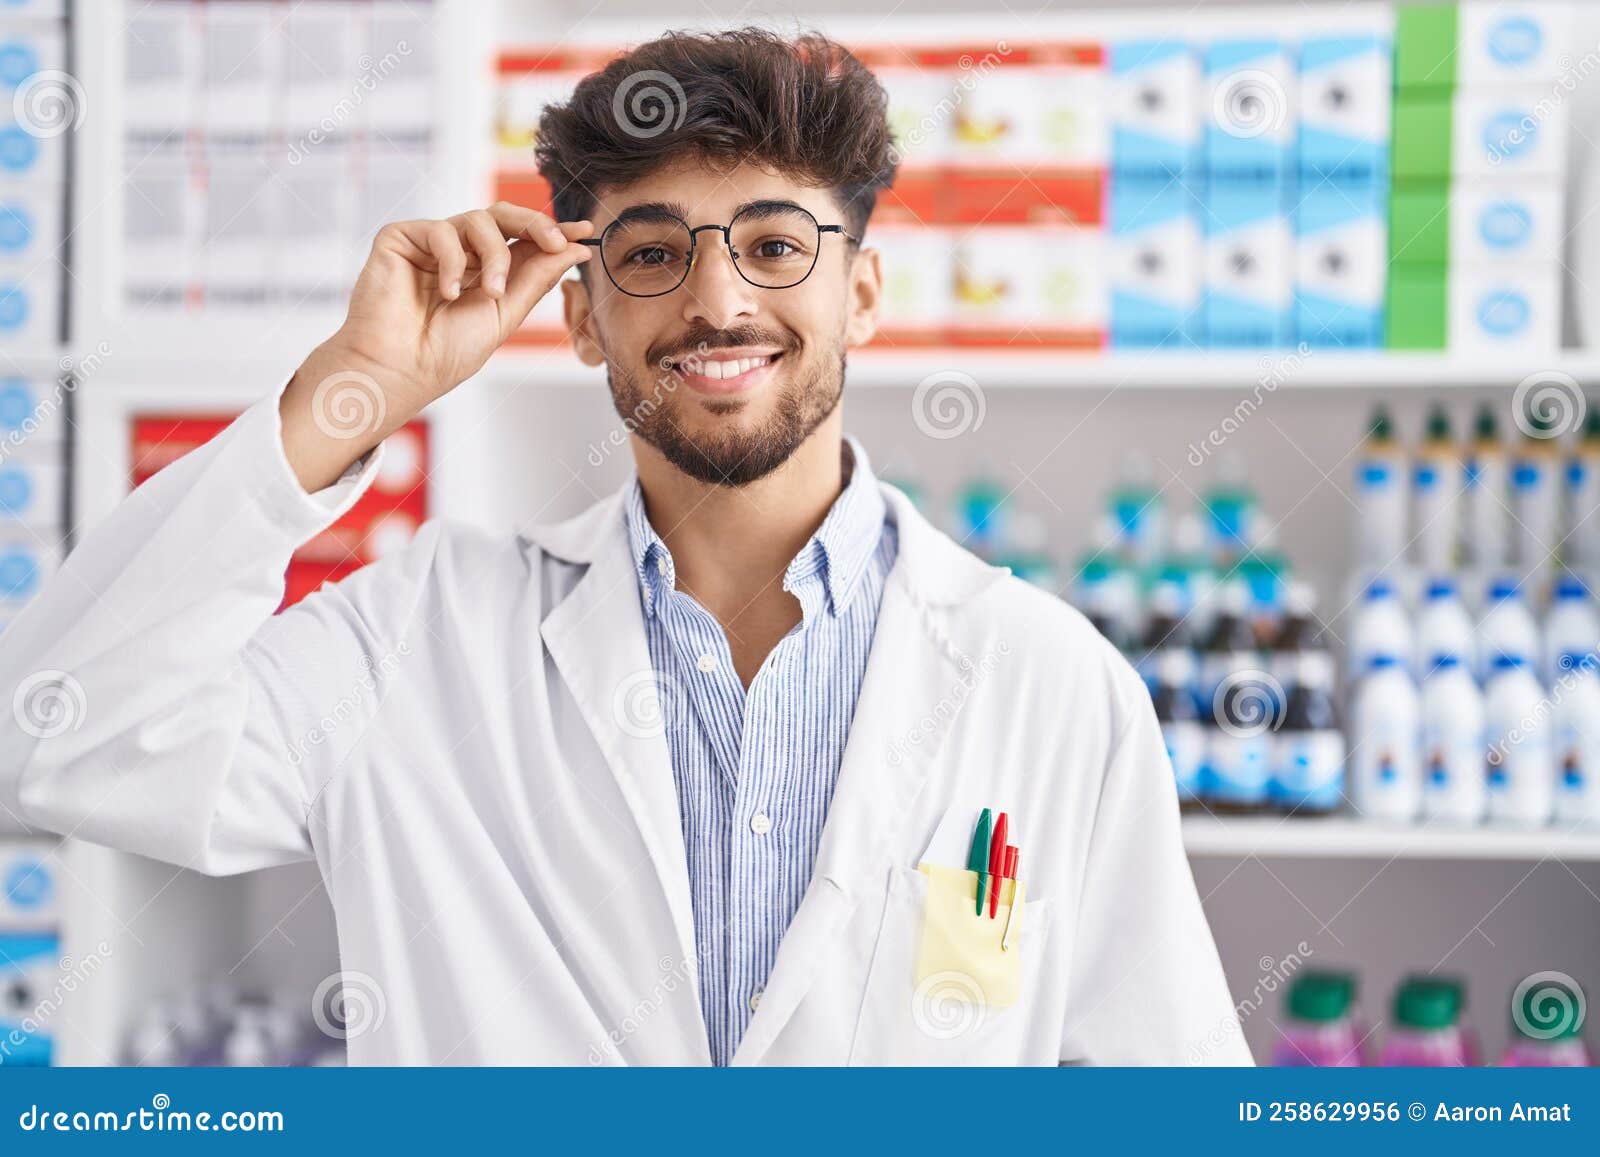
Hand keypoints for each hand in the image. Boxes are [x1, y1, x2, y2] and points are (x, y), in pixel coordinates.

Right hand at [281, 204, 592, 490]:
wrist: (402, 370)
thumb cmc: (446, 352)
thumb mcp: (504, 313)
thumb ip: (535, 278)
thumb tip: (574, 249)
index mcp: (486, 271)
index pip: (524, 241)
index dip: (554, 234)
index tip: (584, 234)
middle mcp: (461, 253)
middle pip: (504, 216)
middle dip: (535, 224)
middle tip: (555, 241)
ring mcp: (431, 243)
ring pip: (478, 220)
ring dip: (494, 256)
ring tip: (489, 292)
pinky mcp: (401, 238)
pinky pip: (441, 231)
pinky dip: (453, 262)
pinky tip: (447, 293)